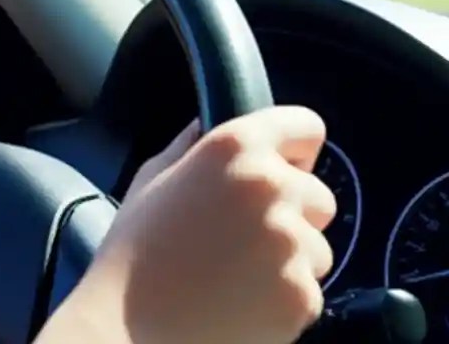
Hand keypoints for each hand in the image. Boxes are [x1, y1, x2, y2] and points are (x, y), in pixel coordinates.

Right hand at [42, 107, 334, 343]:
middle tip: (245, 237)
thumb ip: (193, 146)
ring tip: (236, 275)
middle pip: (319, 195)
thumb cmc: (133, 257)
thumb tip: (212, 125)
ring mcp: (291, 243)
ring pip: (318, 248)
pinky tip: (240, 302)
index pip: (307, 127)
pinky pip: (310, 291)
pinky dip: (283, 300)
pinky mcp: (302, 295)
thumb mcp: (153, 179)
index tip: (284, 169)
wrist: (129, 331)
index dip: (295, 150)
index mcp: (235, 148)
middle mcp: (272, 187)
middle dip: (294, 214)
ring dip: (290, 260)